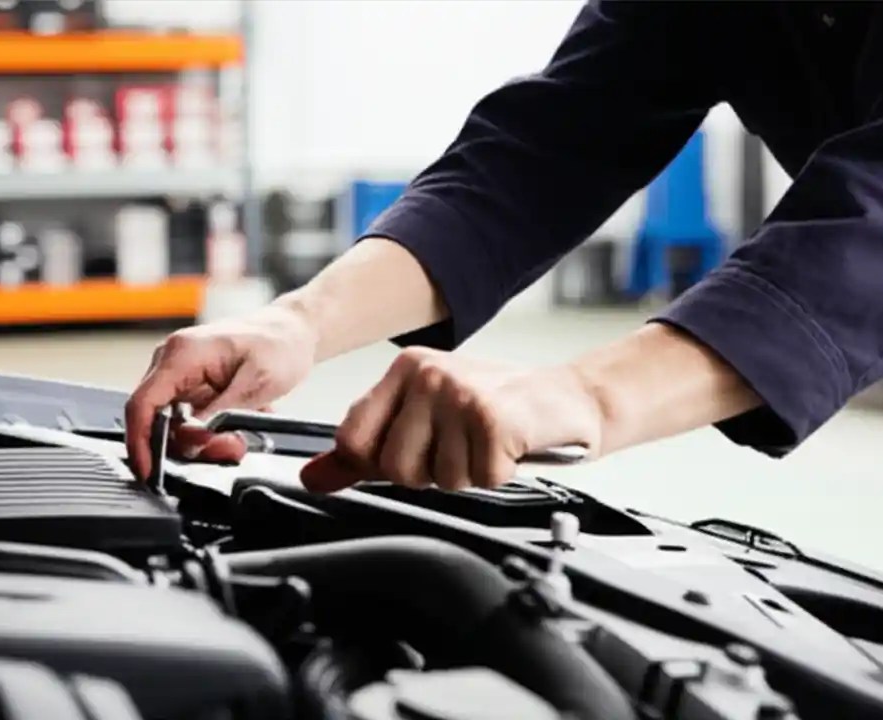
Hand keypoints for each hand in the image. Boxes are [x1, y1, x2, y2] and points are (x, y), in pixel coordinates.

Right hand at [125, 305, 318, 478]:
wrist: (292, 330)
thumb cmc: (278, 344)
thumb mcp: (255, 384)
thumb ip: (219, 414)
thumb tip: (191, 439)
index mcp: (182, 354)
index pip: (142, 403)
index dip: (139, 442)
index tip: (148, 470)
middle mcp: (173, 362)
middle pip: (157, 421)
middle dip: (189, 446)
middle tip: (228, 448)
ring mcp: (180, 375)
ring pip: (174, 426)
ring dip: (204, 441)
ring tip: (238, 438)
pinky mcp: (191, 386)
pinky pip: (188, 420)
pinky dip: (210, 431)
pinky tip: (235, 426)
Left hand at [300, 347, 603, 492]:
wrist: (569, 400)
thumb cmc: (496, 409)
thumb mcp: (422, 419)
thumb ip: (364, 452)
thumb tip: (313, 478)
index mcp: (404, 370)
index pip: (353, 440)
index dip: (380, 463)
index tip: (416, 451)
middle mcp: (428, 374)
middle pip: (394, 468)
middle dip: (430, 473)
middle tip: (461, 447)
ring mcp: (460, 394)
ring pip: (439, 479)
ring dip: (468, 475)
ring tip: (485, 444)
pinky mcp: (494, 420)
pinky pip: (478, 480)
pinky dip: (498, 475)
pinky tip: (509, 449)